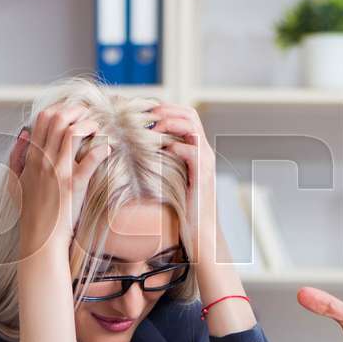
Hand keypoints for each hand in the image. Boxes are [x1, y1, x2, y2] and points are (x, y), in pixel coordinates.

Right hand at [14, 105, 109, 262]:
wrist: (40, 238)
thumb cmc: (31, 212)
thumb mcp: (15, 181)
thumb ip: (17, 155)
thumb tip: (24, 133)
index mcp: (31, 158)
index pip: (43, 119)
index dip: (61, 109)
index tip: (74, 113)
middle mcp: (43, 161)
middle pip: (58, 119)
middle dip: (77, 110)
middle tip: (89, 115)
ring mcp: (58, 171)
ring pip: (73, 133)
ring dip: (89, 124)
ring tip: (97, 129)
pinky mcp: (73, 185)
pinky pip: (90, 159)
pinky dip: (102, 148)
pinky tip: (107, 148)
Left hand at [148, 104, 217, 263]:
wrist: (201, 233)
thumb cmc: (181, 210)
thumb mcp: (169, 180)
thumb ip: (161, 163)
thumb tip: (136, 151)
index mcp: (197, 149)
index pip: (185, 115)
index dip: (165, 108)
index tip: (142, 113)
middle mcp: (204, 151)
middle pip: (190, 113)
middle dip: (165, 110)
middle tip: (143, 116)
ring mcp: (206, 161)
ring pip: (191, 126)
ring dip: (168, 123)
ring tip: (148, 131)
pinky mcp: (203, 174)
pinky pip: (189, 150)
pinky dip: (172, 146)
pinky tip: (156, 152)